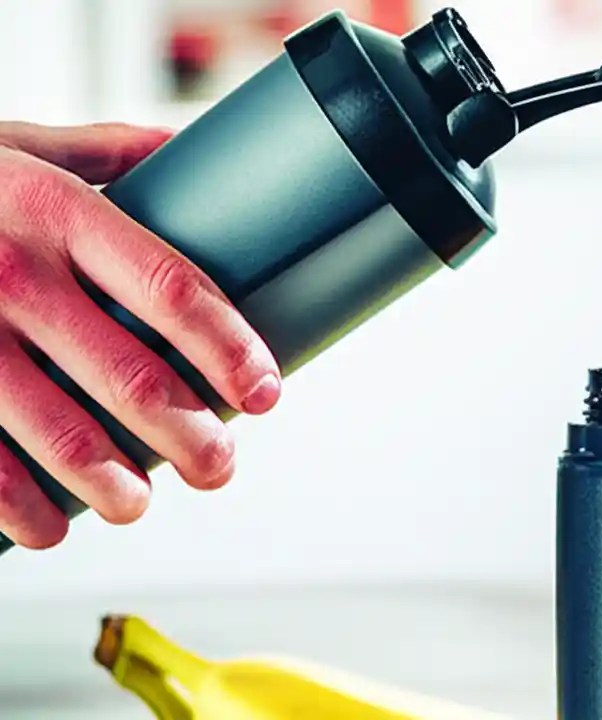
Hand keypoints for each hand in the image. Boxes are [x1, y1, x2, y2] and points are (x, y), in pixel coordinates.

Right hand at [0, 122, 281, 548]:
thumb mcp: (8, 149)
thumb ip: (93, 154)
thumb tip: (176, 144)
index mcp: (53, 210)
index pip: (173, 288)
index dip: (230, 349)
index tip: (265, 392)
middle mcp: (11, 274)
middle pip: (135, 378)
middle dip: (194, 438)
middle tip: (218, 467)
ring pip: (65, 436)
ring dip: (118, 486)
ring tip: (138, 503)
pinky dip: (22, 510)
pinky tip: (50, 528)